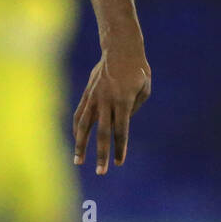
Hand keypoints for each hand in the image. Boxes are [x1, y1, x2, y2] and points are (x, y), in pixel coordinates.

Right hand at [72, 48, 151, 173]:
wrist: (121, 49)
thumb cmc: (138, 71)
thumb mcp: (144, 90)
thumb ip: (133, 109)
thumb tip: (119, 125)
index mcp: (124, 101)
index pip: (121, 131)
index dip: (120, 148)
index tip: (118, 163)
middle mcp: (107, 101)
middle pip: (103, 133)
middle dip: (101, 154)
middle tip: (101, 172)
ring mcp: (94, 97)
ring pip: (84, 126)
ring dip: (81, 145)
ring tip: (78, 161)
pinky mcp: (87, 93)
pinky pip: (80, 114)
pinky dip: (77, 129)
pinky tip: (76, 140)